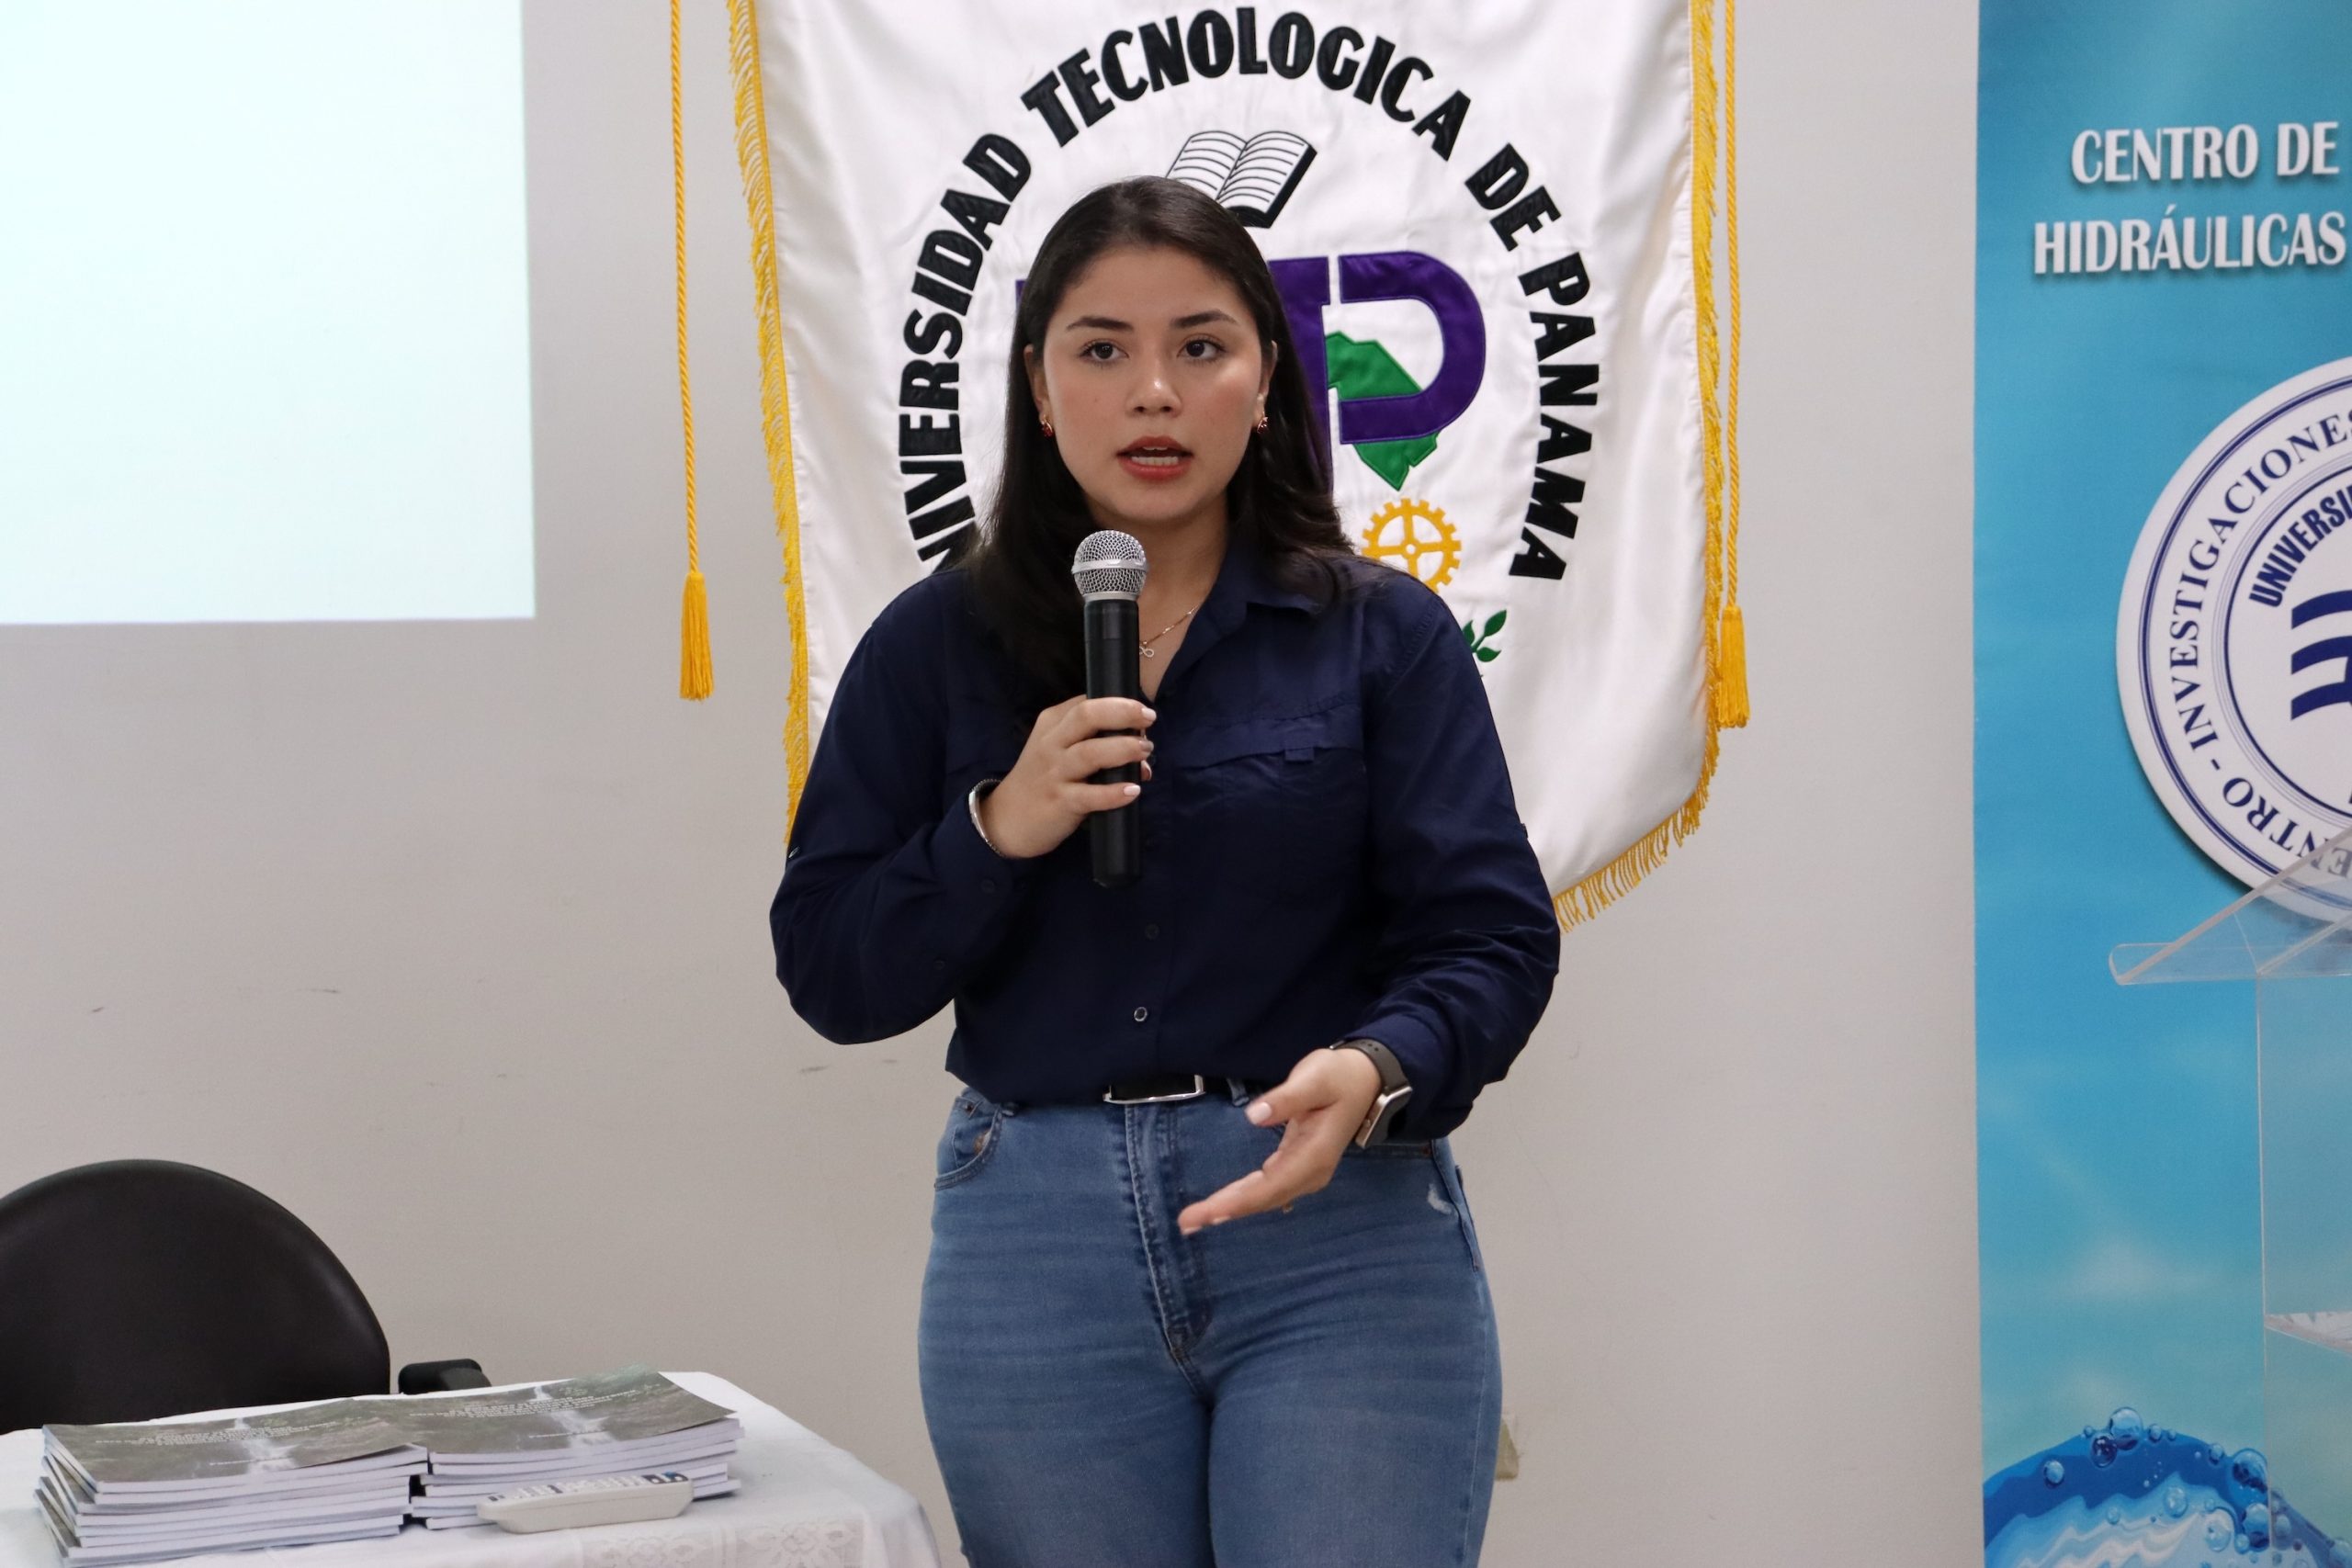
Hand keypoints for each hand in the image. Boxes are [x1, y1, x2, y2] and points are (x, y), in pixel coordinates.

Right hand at [977, 696, 1156, 859]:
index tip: (1141, 714)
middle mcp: (1052, 744)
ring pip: (1090, 753)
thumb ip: (1096, 745)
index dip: (1119, 703)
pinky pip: (1090, 795)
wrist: (1008, 820)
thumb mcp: (1058, 752)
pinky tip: (1133, 790)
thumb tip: (1141, 751)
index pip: (1087, 702)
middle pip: (1087, 716)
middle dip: (1122, 712)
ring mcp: (1055, 773)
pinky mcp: (1060, 802)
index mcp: (1052, 724)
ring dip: (1123, 749)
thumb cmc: (1042, 780)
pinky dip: (1113, 792)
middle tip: (1149, 718)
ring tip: (1145, 750)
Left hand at [1177, 1046, 1383, 1235]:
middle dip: (1225, 1210)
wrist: (1366, 1080)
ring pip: (1264, 1196)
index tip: (1210, 1213)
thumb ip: (1288, 1098)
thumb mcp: (1316, 1079)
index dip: (1240, 1201)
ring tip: (1196, 1217)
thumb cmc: (1340, 1077)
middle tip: (1187, 1222)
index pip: (1271, 1186)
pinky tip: (1225, 1208)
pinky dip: (1244, 1197)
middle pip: (1263, 1198)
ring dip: (1231, 1206)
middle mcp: (1310, 1172)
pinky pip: (1268, 1187)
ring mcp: (1305, 1171)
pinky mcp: (1298, 1164)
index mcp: (1314, 1155)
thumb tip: (1255, 1116)